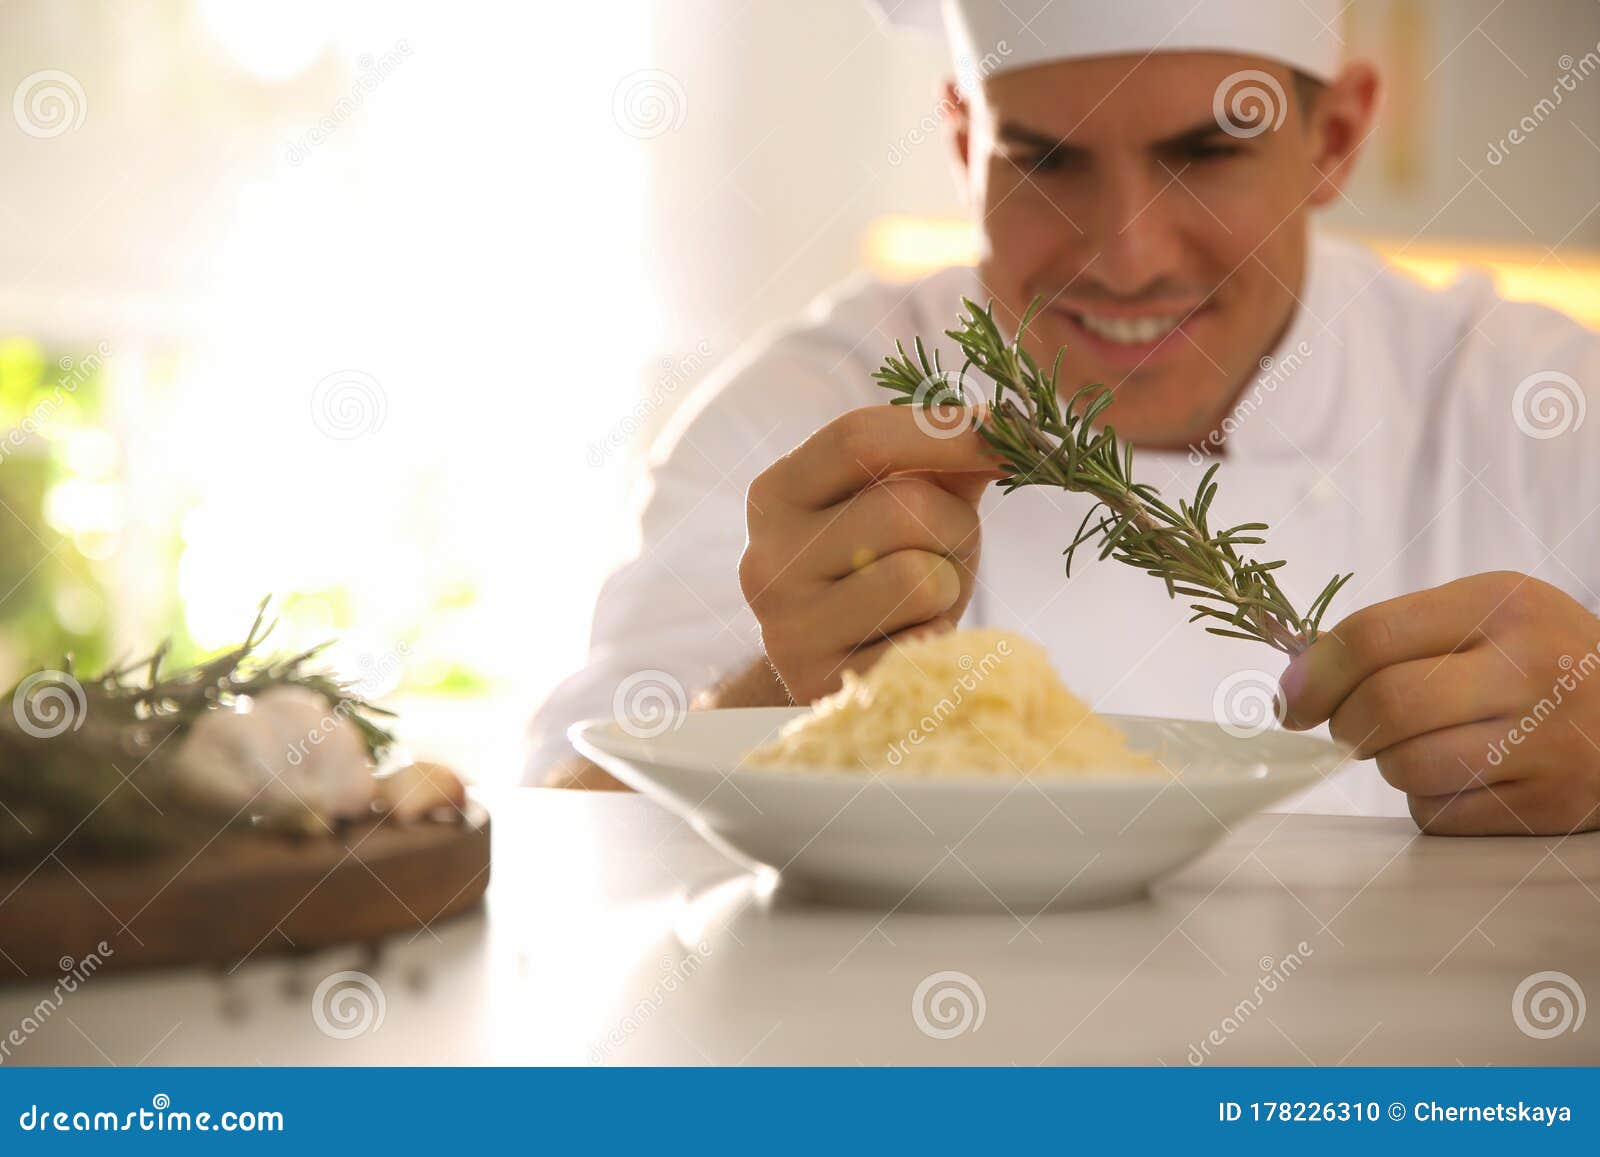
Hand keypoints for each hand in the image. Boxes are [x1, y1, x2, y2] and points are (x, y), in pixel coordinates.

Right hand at [739, 404, 1005, 703]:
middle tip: (945, 547)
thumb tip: (1008, 426)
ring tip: (923, 599)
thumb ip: (945, 455)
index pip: (859, 438)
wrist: (850, 667)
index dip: (943, 431)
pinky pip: (923, 647)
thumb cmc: (886, 566)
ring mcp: (788, 630)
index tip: (1001, 432)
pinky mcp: (823, 689)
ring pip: (920, 579)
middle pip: (905, 509)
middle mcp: (766, 560)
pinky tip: (912, 643)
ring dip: (948, 587)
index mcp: (776, 495)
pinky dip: (939, 640)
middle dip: (955, 525)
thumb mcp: (906, 498)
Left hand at [1279, 571, 1599, 834]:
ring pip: (1406, 768)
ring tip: (1422, 745)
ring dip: (1389, 765)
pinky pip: (1439, 814)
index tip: (1291, 700)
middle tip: (1348, 729)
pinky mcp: (1551, 805)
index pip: (1372, 636)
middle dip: (1345, 725)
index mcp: (1501, 604)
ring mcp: (1547, 741)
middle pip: (1384, 706)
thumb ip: (1397, 633)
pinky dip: (1429, 801)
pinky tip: (1465, 776)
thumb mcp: (1488, 614)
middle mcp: (1530, 667)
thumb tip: (1299, 671)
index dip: (1313, 674)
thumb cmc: (1544, 658)